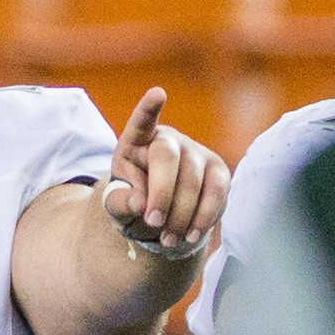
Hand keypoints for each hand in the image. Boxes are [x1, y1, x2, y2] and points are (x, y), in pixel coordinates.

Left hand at [104, 87, 229, 250]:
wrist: (160, 215)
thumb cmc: (133, 201)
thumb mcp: (117, 203)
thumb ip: (120, 201)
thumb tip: (139, 202)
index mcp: (138, 140)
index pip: (142, 122)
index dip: (149, 108)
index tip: (158, 93)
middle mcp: (170, 140)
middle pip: (168, 157)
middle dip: (162, 193)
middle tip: (153, 222)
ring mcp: (197, 153)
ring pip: (194, 180)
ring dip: (182, 214)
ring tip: (168, 240)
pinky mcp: (218, 172)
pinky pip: (217, 193)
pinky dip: (204, 217)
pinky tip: (190, 236)